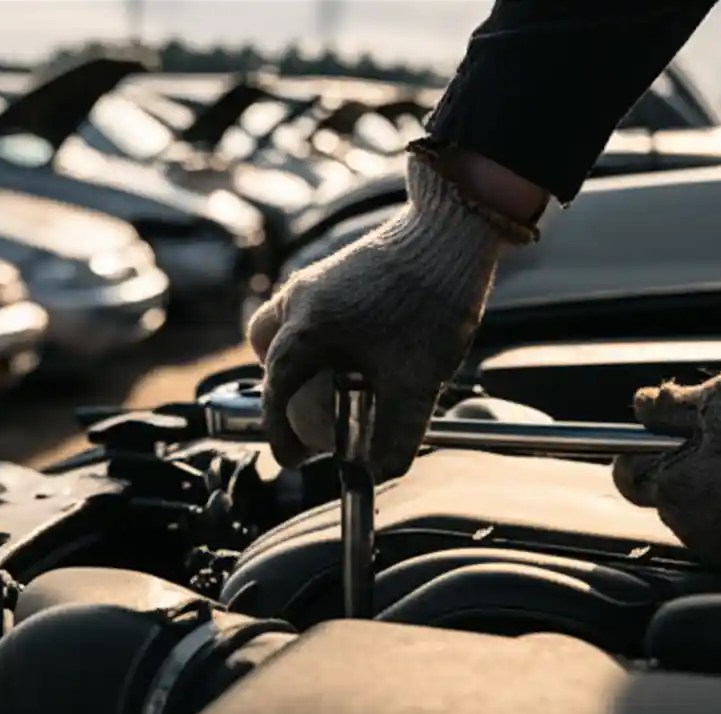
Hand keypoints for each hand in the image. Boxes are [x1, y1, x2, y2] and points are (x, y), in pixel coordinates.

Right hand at [247, 151, 532, 478]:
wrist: (453, 233)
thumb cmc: (431, 303)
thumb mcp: (417, 382)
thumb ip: (398, 434)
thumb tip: (382, 472)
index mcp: (306, 328)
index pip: (276, 390)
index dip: (280, 431)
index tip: (293, 458)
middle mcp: (302, 298)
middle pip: (268, 349)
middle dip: (280, 387)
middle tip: (305, 413)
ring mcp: (318, 277)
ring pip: (286, 322)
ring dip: (298, 355)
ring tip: (332, 380)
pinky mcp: (341, 266)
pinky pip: (312, 307)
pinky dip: (321, 334)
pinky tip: (361, 347)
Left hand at [613, 370, 720, 568]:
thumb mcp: (719, 397)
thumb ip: (669, 407)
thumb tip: (641, 405)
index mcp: (674, 490)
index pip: (628, 474)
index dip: (638, 450)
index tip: (657, 435)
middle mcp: (696, 530)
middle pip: (668, 497)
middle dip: (681, 470)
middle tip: (716, 441)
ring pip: (705, 517)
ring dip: (715, 492)